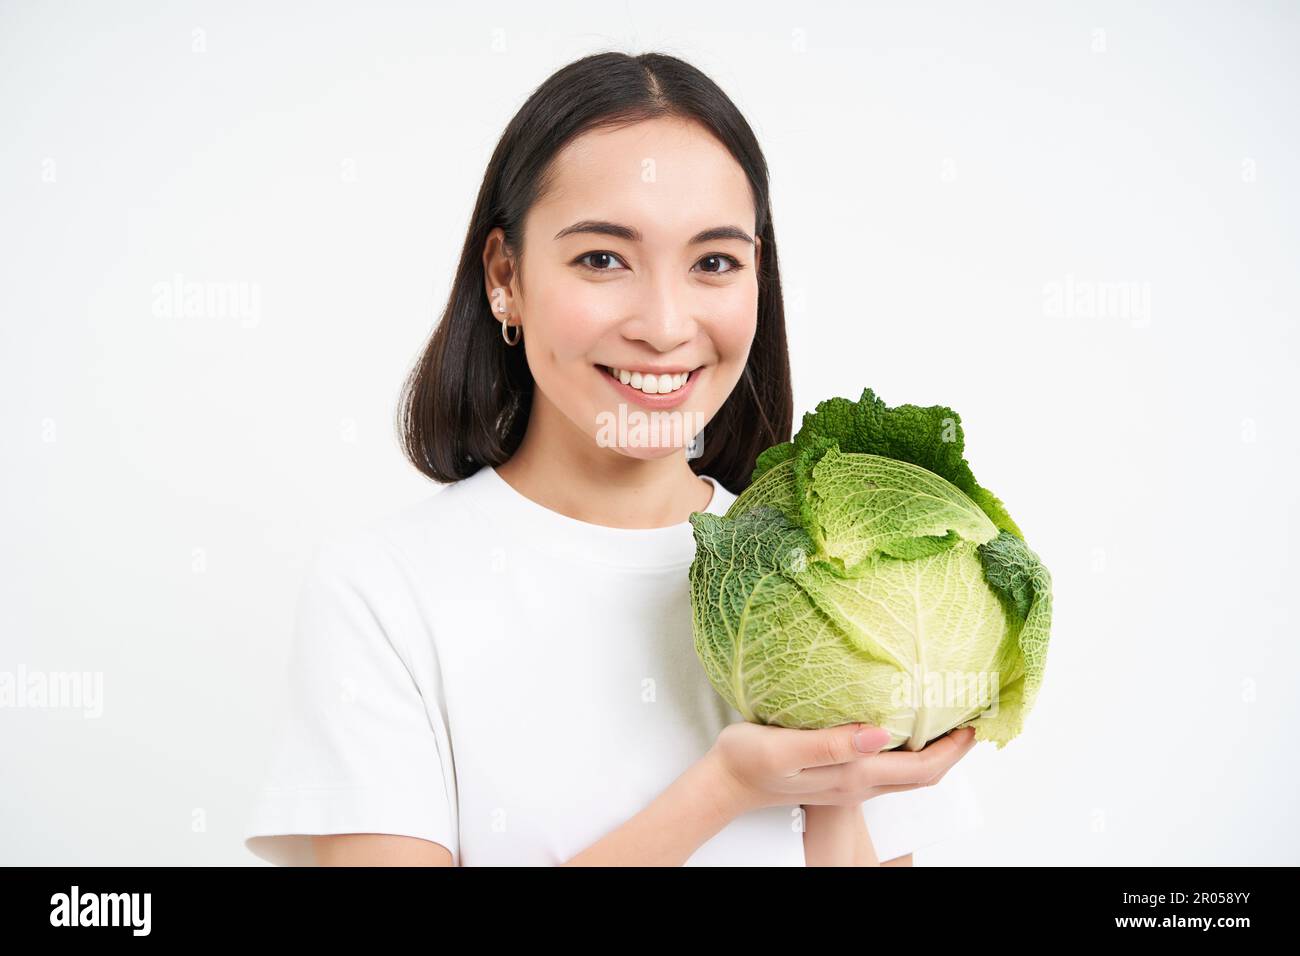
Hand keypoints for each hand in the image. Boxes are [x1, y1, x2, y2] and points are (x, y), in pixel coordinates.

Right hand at [707, 721, 976, 812]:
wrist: (725, 782)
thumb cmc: (748, 760)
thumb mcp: (784, 748)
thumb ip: (831, 743)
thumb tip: (879, 732)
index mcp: (853, 774)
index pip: (921, 770)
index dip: (954, 750)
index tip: (975, 722)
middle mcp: (858, 782)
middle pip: (922, 775)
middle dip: (953, 750)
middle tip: (972, 717)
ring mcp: (849, 782)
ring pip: (907, 774)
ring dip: (933, 752)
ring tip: (946, 719)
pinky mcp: (839, 774)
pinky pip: (889, 767)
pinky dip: (908, 750)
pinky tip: (903, 726)